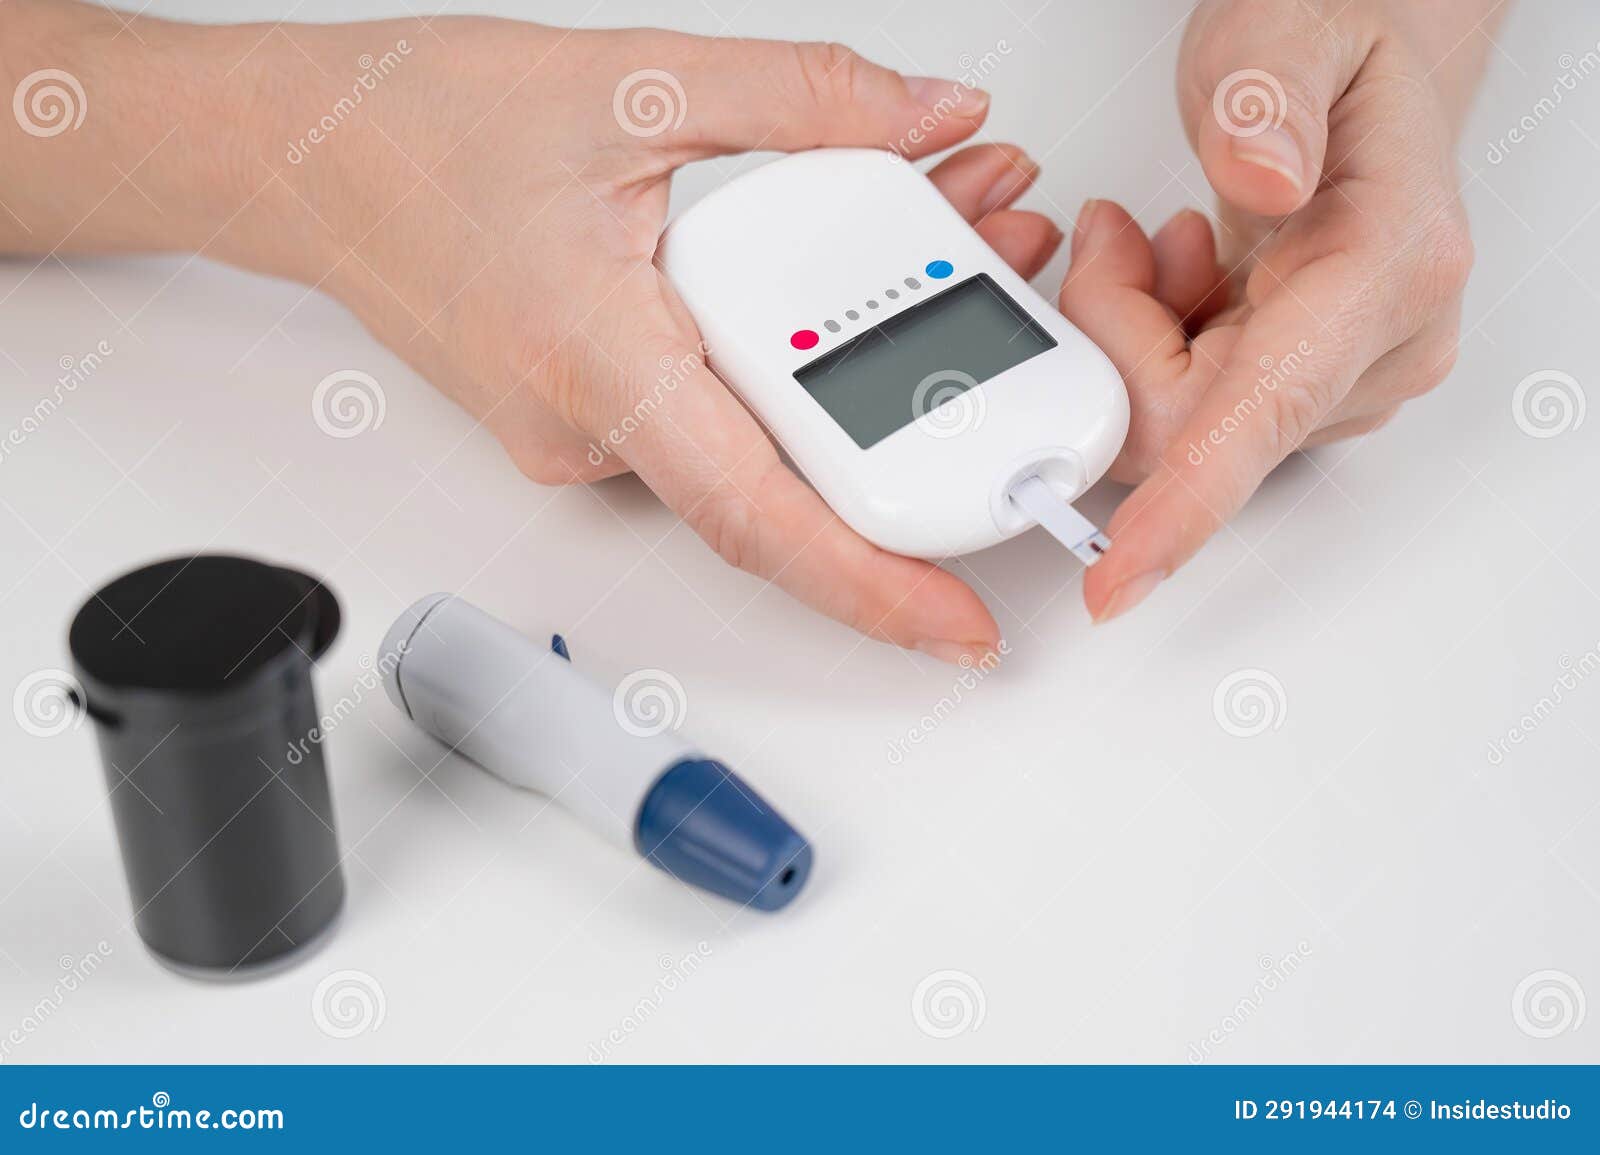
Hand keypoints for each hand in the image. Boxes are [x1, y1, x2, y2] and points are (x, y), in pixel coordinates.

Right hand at [264, 22, 1062, 662]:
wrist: (308, 160)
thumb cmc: (421, 129)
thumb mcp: (636, 81)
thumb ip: (804, 97)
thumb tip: (934, 116)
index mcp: (599, 358)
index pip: (754, 511)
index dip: (867, 585)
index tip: (954, 625)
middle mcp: (588, 428)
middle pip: (786, 478)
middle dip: (922, 414)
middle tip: (1015, 303)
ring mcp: (582, 438)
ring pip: (756, 444)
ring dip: (864, 374)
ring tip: (951, 242)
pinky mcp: (587, 419)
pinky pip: (712, 418)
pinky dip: (793, 366)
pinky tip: (840, 279)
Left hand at [1067, 0, 1495, 622]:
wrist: (1367, 63)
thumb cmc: (1335, 45)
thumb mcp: (1284, 26)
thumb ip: (1266, 97)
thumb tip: (1258, 179)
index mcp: (1387, 267)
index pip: (1266, 414)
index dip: (1185, 504)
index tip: (1119, 575)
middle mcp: (1380, 346)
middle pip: (1187, 429)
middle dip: (1113, 344)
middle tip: (1113, 241)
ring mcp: (1342, 379)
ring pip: (1173, 427)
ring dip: (1131, 337)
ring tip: (1158, 242)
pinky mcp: (1303, 391)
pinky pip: (1182, 414)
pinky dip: (1150, 347)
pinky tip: (1180, 276)